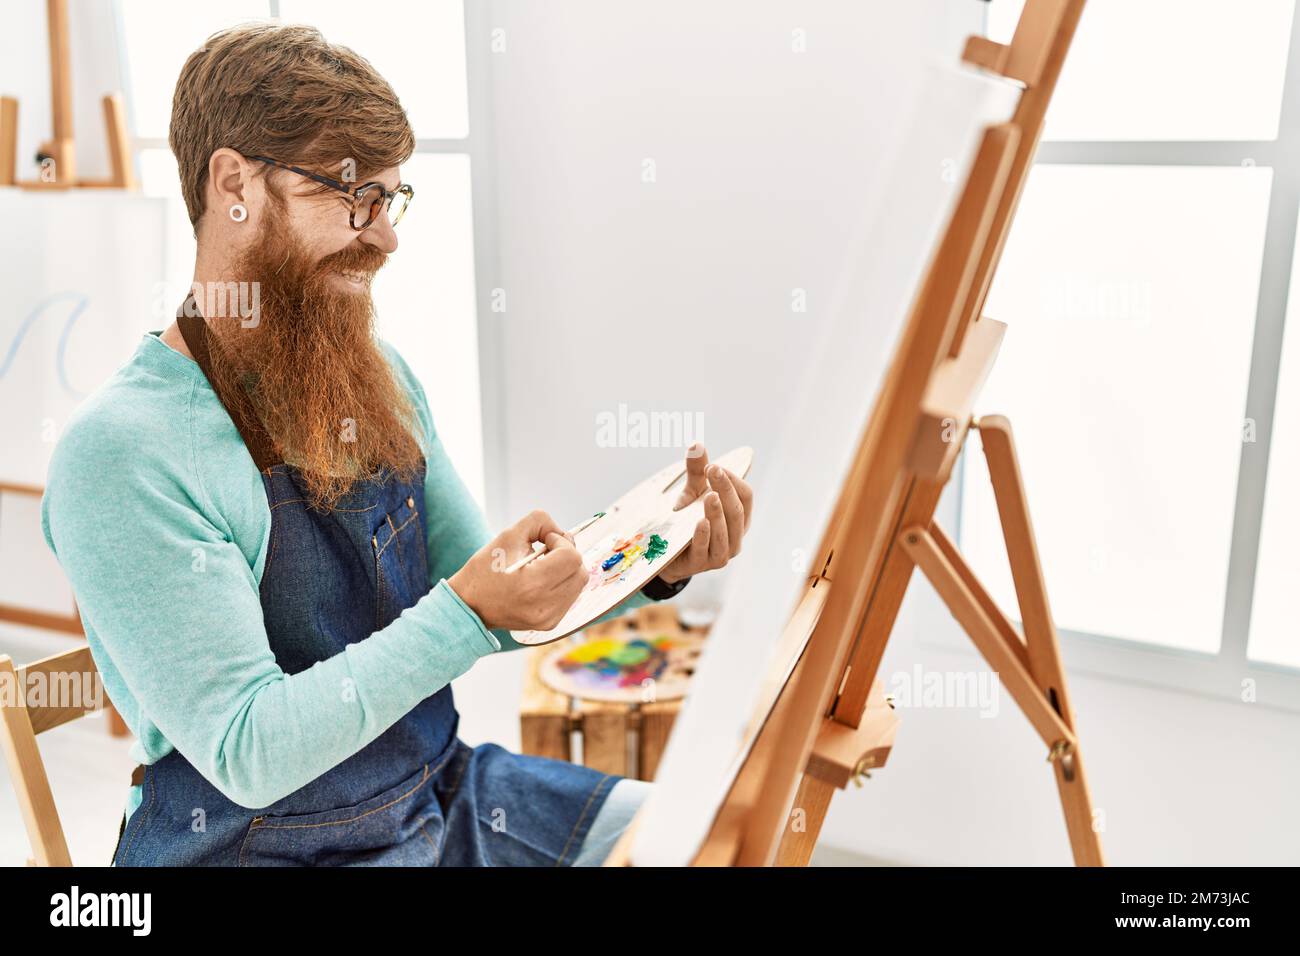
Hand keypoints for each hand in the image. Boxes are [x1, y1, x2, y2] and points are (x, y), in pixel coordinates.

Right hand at [448, 510, 586, 630]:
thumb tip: (562, 533)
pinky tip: (542, 581)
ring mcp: (548, 618)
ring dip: (566, 569)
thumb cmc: (485, 570)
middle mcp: (544, 606)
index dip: (561, 542)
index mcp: (532, 585)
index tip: (544, 541)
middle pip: (580, 571)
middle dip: (567, 555)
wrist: (469, 606)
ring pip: (578, 584)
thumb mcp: (507, 536)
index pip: (571, 557)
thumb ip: (539, 521)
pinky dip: (562, 583)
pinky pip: (570, 596)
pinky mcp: (550, 624)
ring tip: (542, 567)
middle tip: (545, 552)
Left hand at [658, 442, 753, 583]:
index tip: (714, 465)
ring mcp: (721, 553)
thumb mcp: (692, 493)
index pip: (746, 496)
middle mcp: (736, 537)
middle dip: (726, 489)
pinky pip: (706, 549)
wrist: (667, 555)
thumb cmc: (688, 521)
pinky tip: (700, 522)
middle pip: (737, 511)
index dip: (733, 479)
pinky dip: (704, 535)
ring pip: (726, 531)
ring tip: (710, 495)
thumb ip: (696, 471)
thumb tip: (696, 444)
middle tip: (712, 470)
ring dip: (718, 512)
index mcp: (740, 518)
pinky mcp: (702, 564)